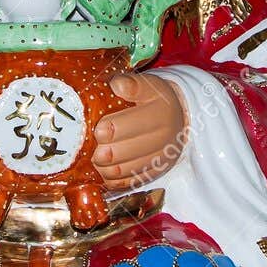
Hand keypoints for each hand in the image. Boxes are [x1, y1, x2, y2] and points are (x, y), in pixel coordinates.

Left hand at [92, 74, 186, 191]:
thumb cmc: (155, 99)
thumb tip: (116, 85)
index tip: (96, 128)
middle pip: (120, 153)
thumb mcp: (149, 85)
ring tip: (93, 158)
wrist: (178, 118)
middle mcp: (163, 140)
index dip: (105, 130)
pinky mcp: (153, 174)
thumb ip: (133, 84)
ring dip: (102, 167)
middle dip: (100, 152)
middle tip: (89, 147)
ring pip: (122, 172)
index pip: (126, 127)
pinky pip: (128, 183)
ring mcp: (159, 160)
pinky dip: (111, 180)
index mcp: (160, 114)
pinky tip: (102, 170)